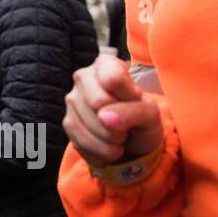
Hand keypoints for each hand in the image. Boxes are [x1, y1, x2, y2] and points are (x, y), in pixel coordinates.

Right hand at [64, 52, 163, 167]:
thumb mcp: (150, 112)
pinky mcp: (68, 123)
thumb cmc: (141, 119)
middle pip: (100, 102)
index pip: (114, 78)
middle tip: (127, 123)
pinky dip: (103, 152)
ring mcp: (72, 100)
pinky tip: (109, 146)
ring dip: (112, 140)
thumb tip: (105, 118)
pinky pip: (84, 142)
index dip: (129, 96)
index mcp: (105, 65)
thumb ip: (133, 110)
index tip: (136, 101)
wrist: (132, 142)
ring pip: (91, 125)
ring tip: (119, 137)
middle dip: (119, 121)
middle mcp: (83, 78)